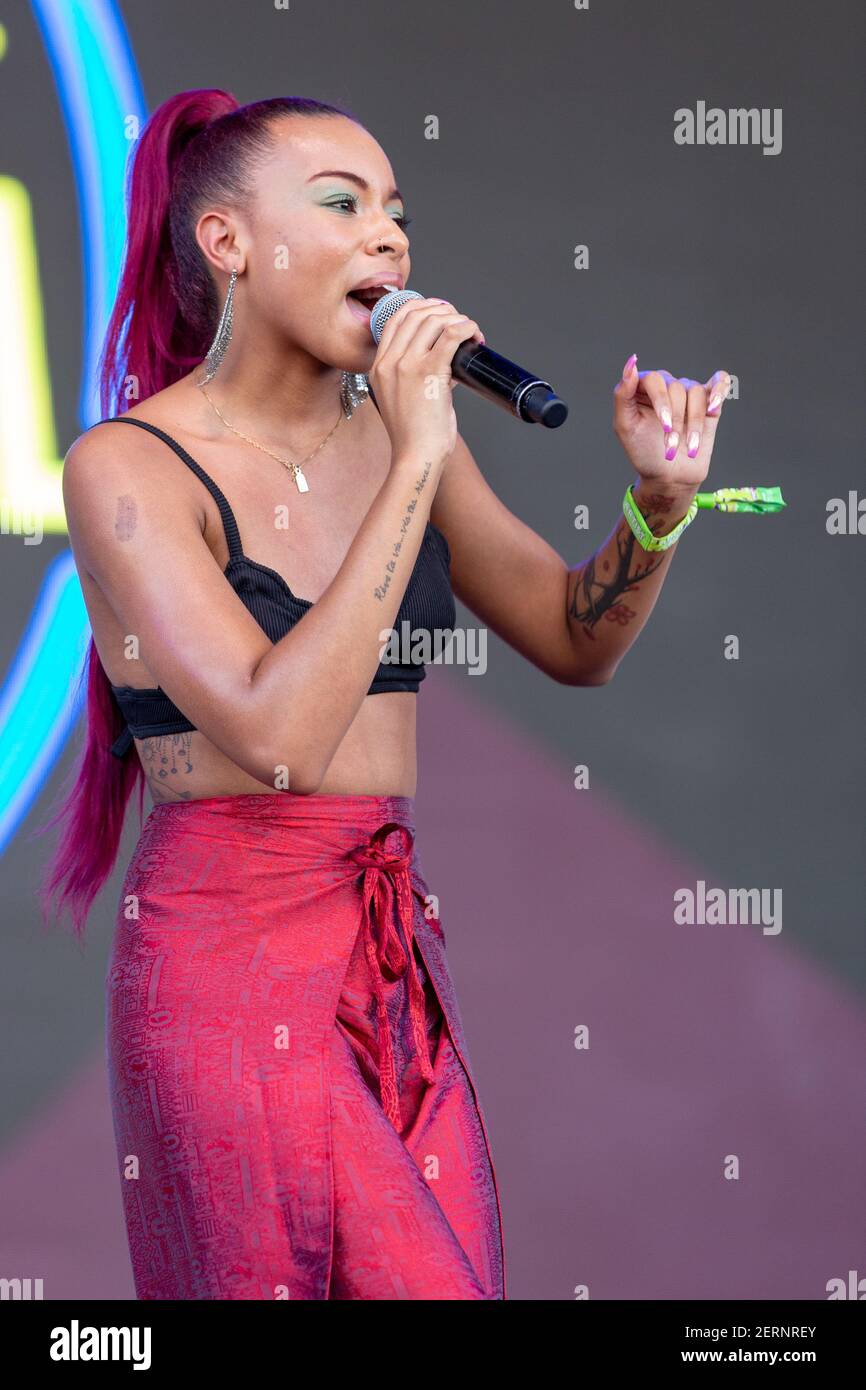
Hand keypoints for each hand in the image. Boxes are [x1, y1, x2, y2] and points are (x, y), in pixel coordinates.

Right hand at [369, 297, 484, 470]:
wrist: (416, 457)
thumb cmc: (415, 435)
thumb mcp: (403, 398)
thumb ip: (415, 376)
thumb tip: (445, 359)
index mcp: (378, 367)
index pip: (395, 319)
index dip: (419, 307)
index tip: (439, 312)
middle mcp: (389, 362)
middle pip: (415, 314)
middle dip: (442, 310)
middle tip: (460, 321)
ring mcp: (407, 366)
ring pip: (434, 321)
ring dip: (458, 319)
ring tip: (471, 332)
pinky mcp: (429, 372)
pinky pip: (451, 335)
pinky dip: (466, 328)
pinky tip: (475, 336)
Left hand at [612, 355, 730, 492]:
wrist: (669, 476)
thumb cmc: (643, 452)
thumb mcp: (625, 427)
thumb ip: (623, 395)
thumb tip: (632, 363)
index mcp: (643, 388)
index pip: (655, 379)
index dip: (661, 401)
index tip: (665, 426)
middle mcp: (667, 386)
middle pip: (677, 388)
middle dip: (676, 420)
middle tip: (671, 447)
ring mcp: (689, 393)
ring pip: (697, 392)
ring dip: (694, 423)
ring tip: (689, 448)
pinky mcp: (710, 403)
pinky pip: (720, 381)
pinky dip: (720, 389)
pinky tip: (714, 406)